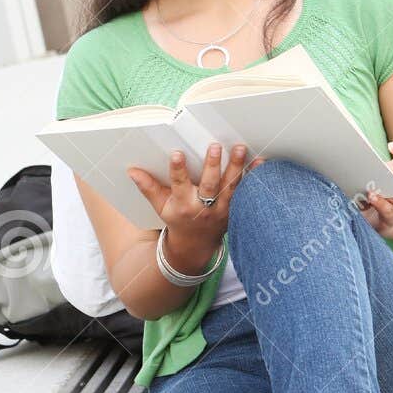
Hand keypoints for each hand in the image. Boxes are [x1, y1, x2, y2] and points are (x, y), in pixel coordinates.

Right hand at [126, 143, 263, 271]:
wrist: (196, 246)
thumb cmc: (177, 221)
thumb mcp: (160, 207)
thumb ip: (148, 188)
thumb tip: (132, 170)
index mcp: (182, 205)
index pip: (178, 184)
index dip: (177, 170)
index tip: (177, 154)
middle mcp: (203, 207)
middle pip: (209, 185)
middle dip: (212, 166)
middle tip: (214, 146)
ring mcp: (222, 209)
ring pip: (230, 186)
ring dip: (236, 167)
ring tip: (239, 148)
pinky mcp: (234, 208)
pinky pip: (245, 191)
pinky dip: (254, 177)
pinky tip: (260, 162)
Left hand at [357, 140, 392, 237]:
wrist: (382, 216)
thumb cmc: (378, 187)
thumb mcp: (377, 172)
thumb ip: (370, 162)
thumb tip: (352, 151)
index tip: (390, 146)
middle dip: (392, 173)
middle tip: (380, 169)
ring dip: (384, 191)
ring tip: (371, 187)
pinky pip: (389, 211)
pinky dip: (379, 204)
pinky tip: (370, 198)